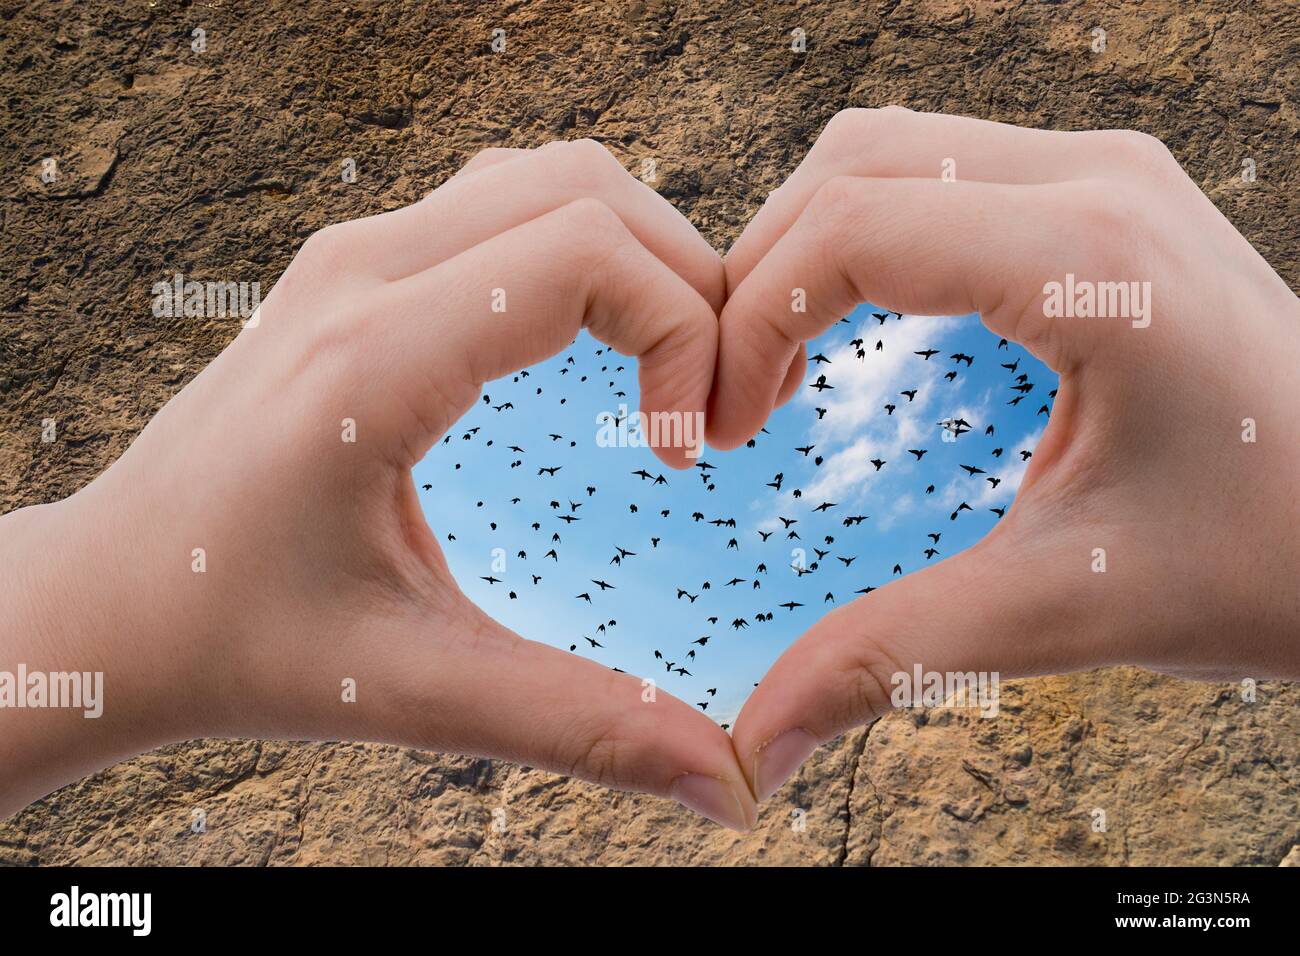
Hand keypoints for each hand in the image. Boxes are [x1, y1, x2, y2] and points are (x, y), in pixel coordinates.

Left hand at [0, 141, 758, 829]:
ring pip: (550, 177)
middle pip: (588, 190)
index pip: (583, 253)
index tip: (691, 450)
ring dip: (641, 254)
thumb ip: (579, 725)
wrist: (112, 600)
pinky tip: (597, 343)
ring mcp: (352, 256)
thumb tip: (727, 781)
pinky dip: (585, 248)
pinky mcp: (357, 269)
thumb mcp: (410, 688)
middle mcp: (359, 274)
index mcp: (370, 362)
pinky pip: (505, 202)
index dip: (684, 333)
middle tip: (709, 405)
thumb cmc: (234, 641)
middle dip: (688, 283)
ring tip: (671, 367)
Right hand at [710, 107, 1299, 801]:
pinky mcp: (1109, 198)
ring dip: (810, 247)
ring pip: (891, 153)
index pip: (850, 229)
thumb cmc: (1271, 557)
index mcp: (1090, 261)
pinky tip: (859, 328)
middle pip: (854, 168)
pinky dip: (869, 238)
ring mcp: (1110, 175)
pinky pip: (943, 173)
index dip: (747, 321)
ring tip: (779, 360)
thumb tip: (754, 746)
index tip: (720, 427)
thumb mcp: (1066, 606)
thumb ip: (891, 660)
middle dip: (761, 275)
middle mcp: (1100, 181)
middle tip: (734, 399)